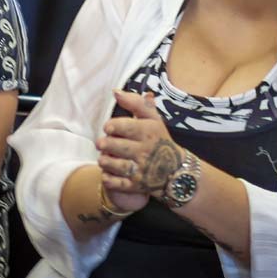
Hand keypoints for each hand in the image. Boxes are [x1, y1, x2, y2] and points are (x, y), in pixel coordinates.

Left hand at [96, 90, 184, 206]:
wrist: (175, 170)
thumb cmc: (158, 139)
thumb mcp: (152, 119)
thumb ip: (135, 103)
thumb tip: (115, 92)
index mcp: (149, 132)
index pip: (127, 127)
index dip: (112, 126)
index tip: (107, 128)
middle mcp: (146, 151)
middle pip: (119, 147)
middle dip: (105, 144)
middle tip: (101, 143)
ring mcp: (142, 170)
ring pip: (117, 166)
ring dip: (105, 161)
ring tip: (103, 158)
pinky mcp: (137, 185)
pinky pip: (119, 184)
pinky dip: (109, 179)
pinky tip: (107, 173)